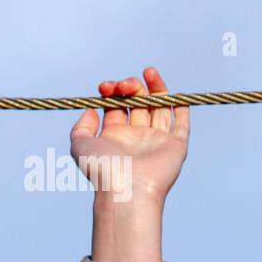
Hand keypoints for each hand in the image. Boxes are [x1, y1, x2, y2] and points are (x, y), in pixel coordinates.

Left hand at [69, 66, 188, 205]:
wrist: (127, 189)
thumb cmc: (102, 170)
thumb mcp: (80, 146)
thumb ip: (81, 127)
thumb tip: (91, 110)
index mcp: (114, 136)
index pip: (116, 107)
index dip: (112, 93)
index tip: (105, 86)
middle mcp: (136, 137)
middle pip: (138, 104)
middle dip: (131, 88)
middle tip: (125, 84)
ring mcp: (157, 140)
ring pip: (160, 108)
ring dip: (156, 88)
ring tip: (148, 71)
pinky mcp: (176, 146)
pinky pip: (182, 124)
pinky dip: (181, 108)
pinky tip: (176, 94)